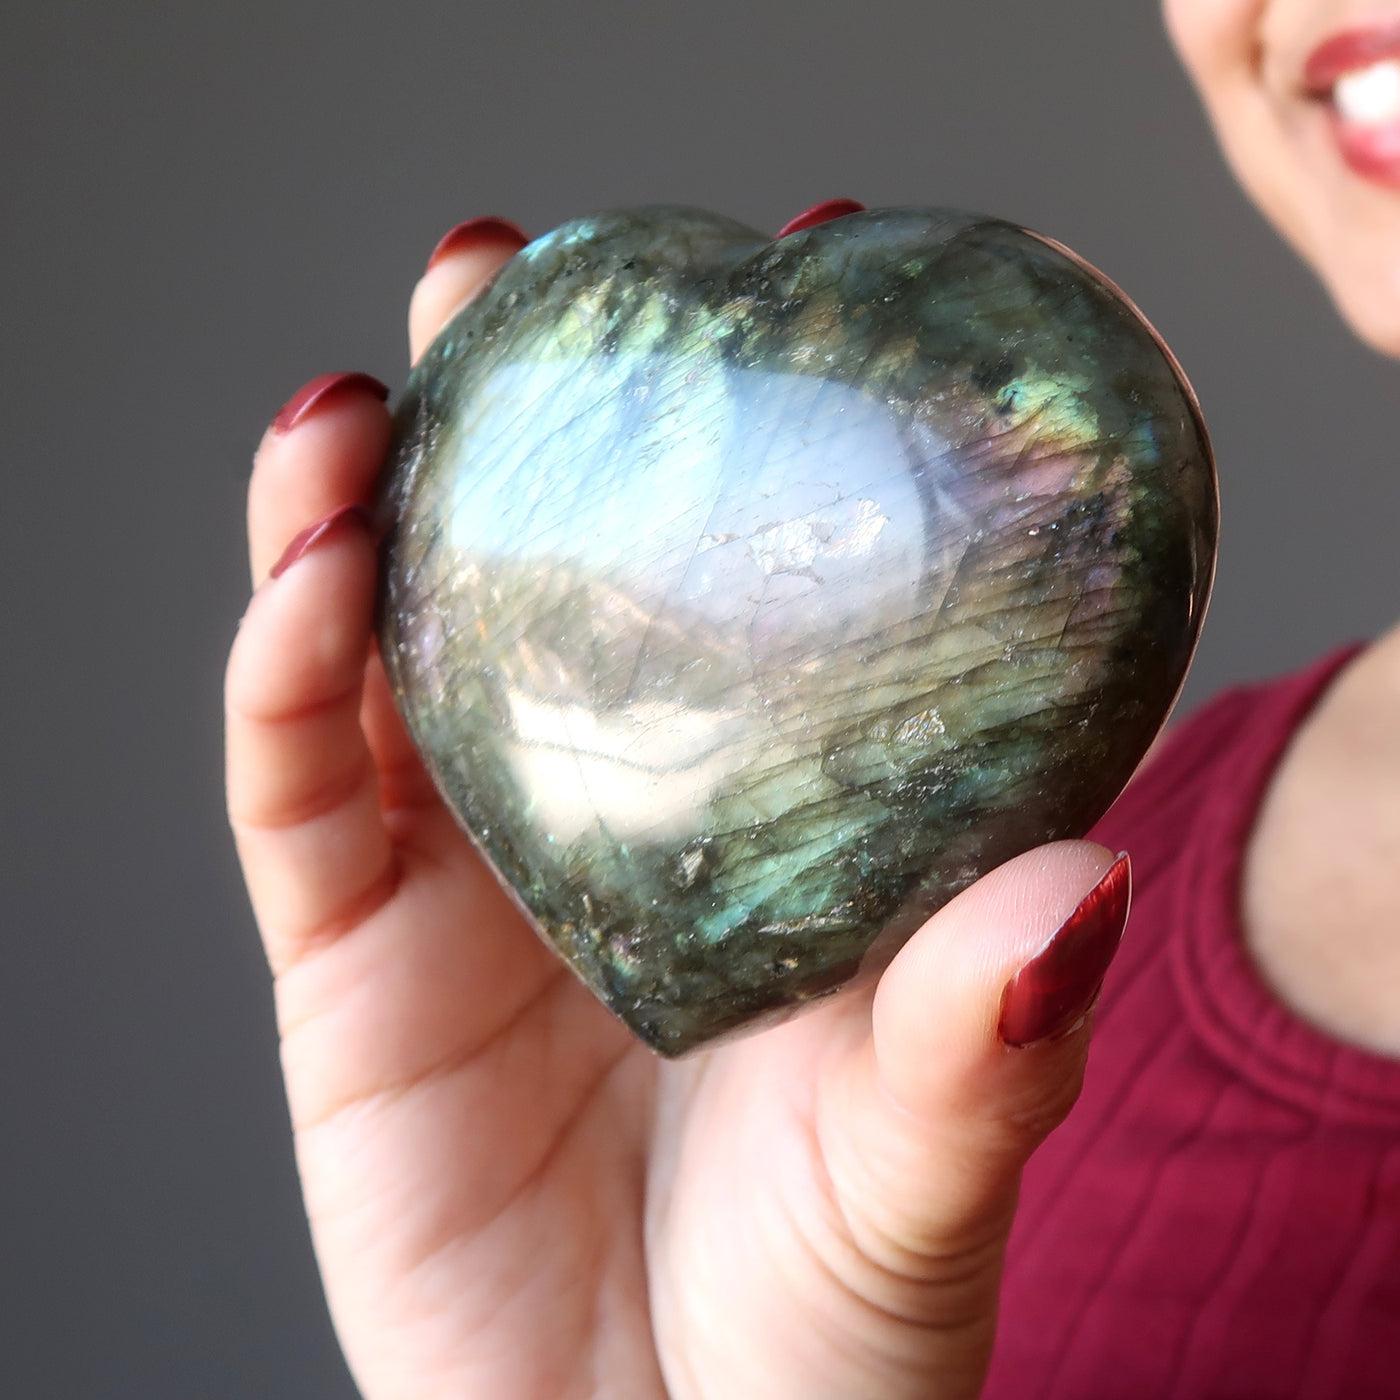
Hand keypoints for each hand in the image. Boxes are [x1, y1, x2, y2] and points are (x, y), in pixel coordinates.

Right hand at [225, 218, 1130, 1399]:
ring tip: (351, 410)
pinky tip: (304, 590)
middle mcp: (597, 813)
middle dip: (501, 418)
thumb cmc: (825, 1308)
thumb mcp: (925, 1156)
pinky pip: (296, 795)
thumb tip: (1077, 895)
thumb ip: (985, 1040)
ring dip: (349, 514)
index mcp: (744, 815)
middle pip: (529, 572)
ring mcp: (460, 882)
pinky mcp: (348, 970)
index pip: (732, 585)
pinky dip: (283, 685)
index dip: (734, 431)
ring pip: (380, 650)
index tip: (773, 280)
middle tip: (497, 279)